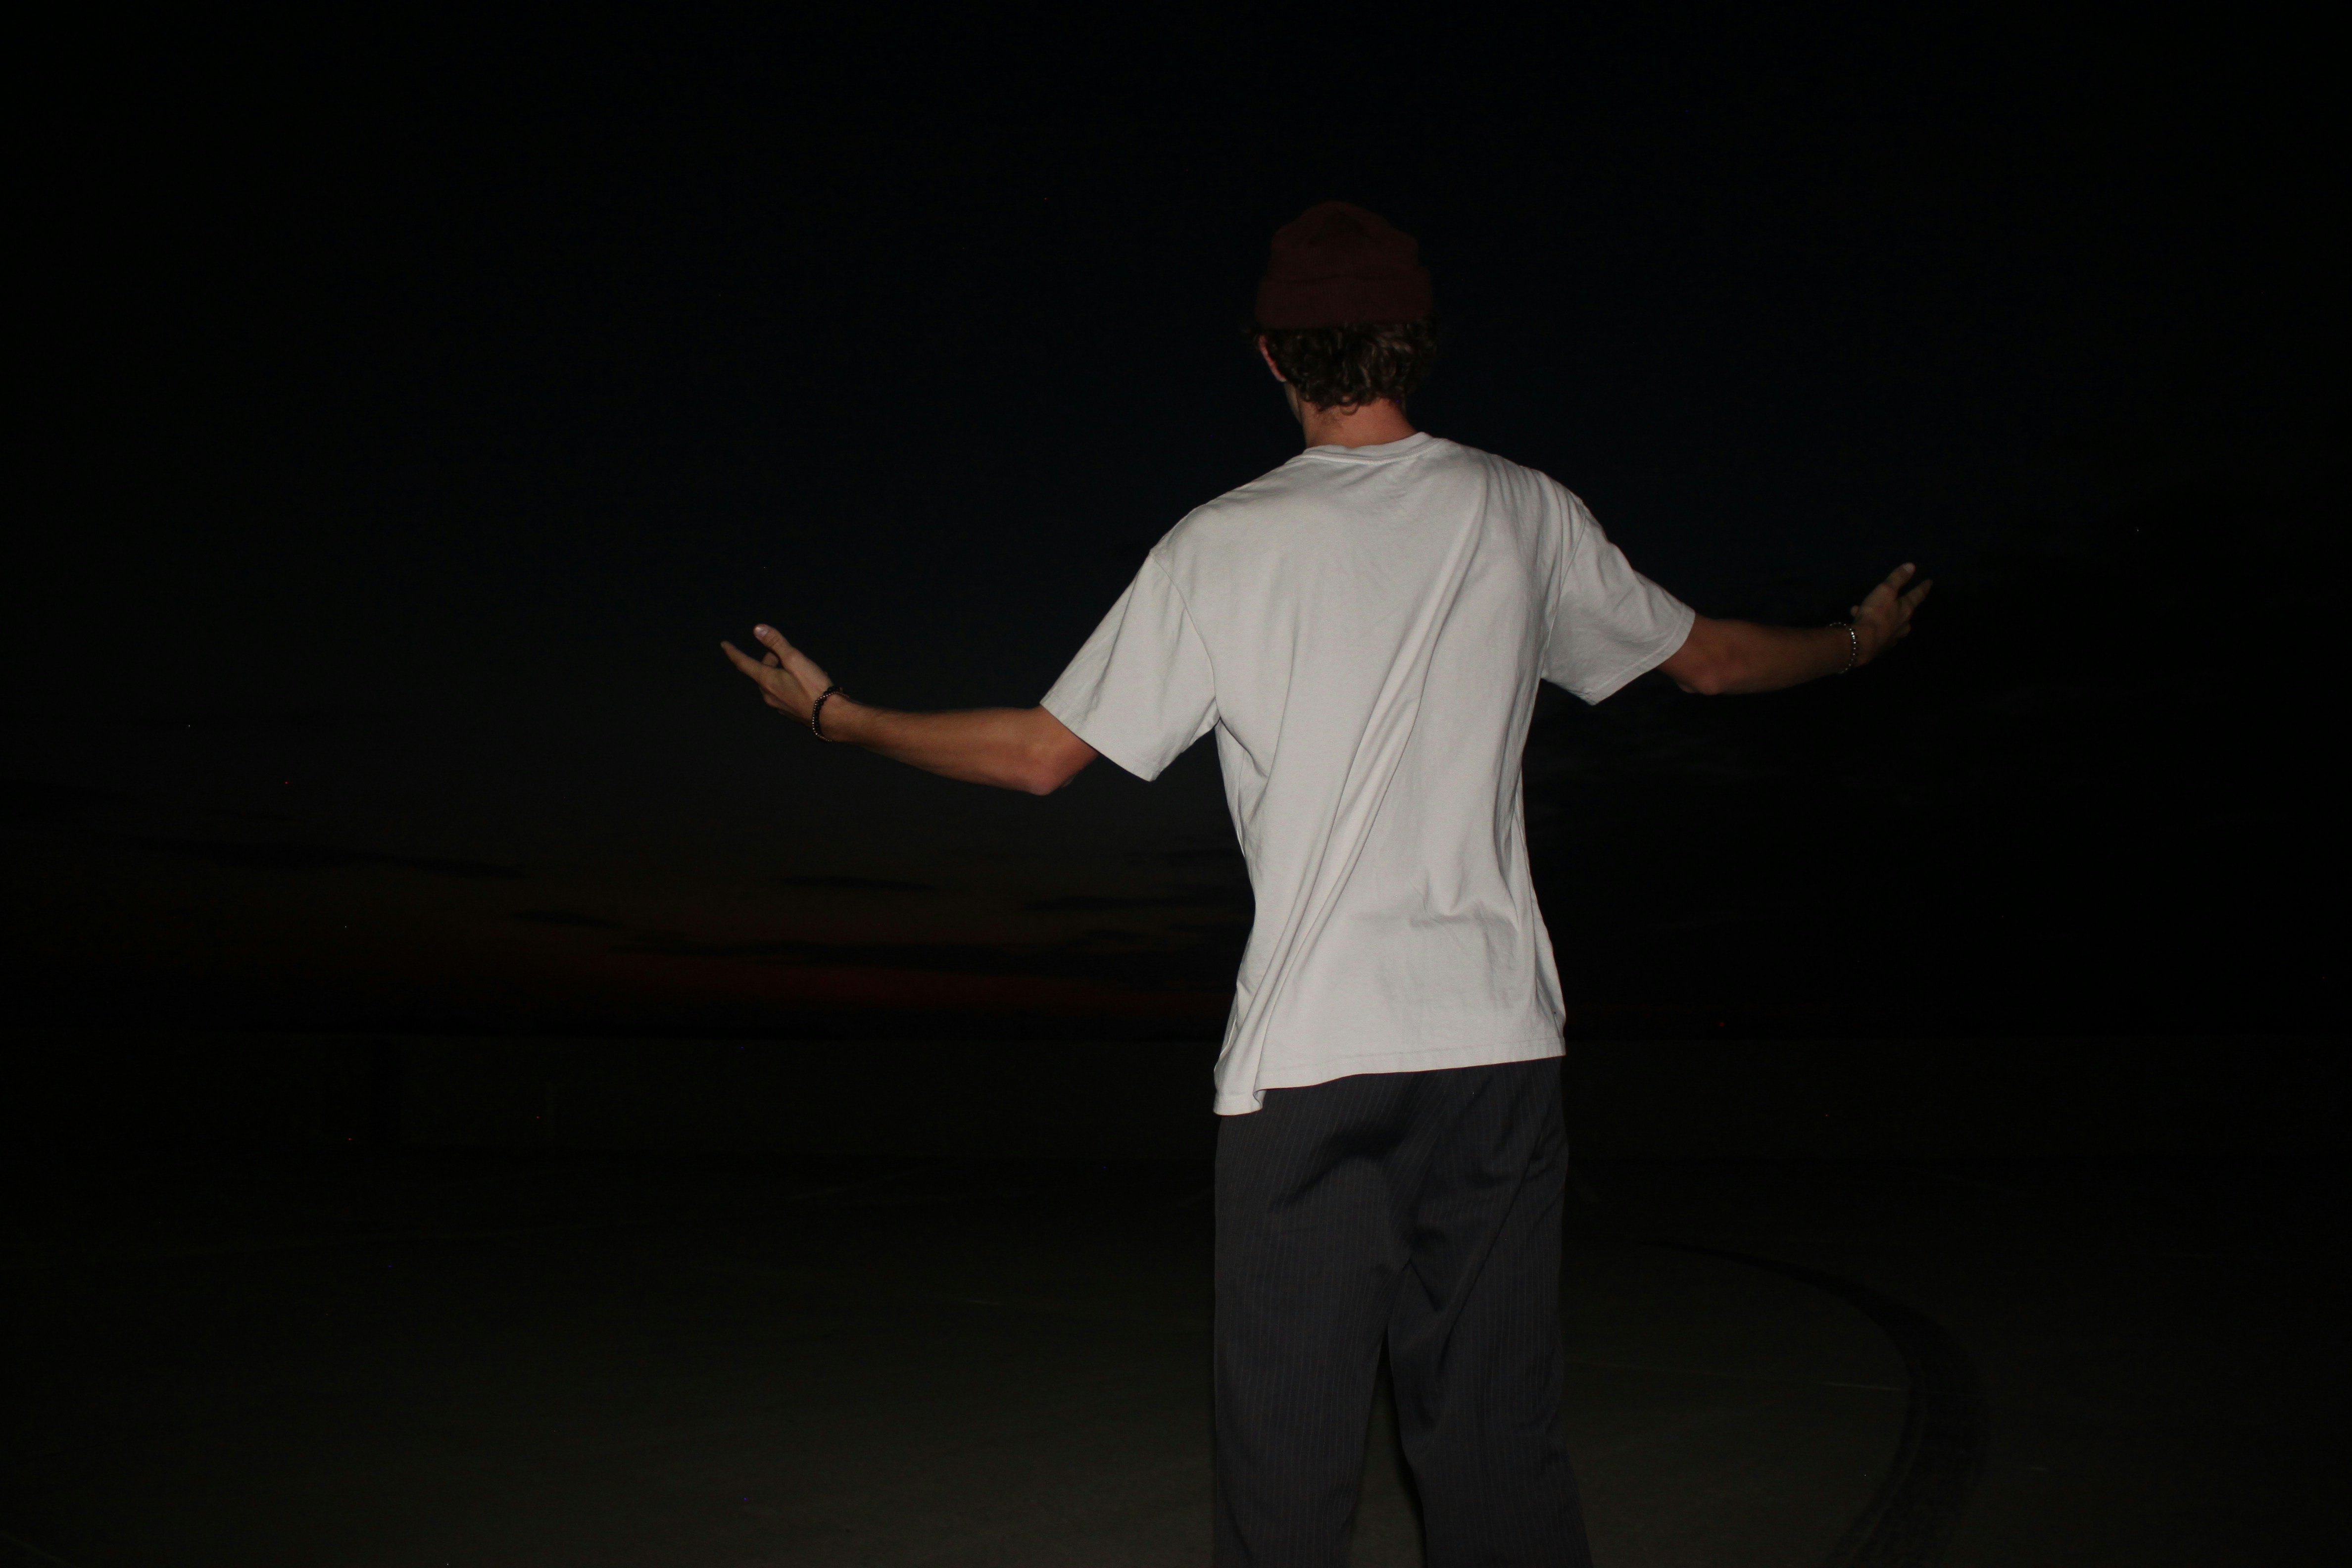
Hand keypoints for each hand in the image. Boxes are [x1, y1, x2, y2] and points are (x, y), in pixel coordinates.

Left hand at [720, 624, 837, 724]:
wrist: (832, 717)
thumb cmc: (813, 687)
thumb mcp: (795, 660)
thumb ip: (776, 643)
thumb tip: (757, 629)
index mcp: (766, 681)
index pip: (743, 663)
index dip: (733, 652)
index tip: (724, 645)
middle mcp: (768, 695)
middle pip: (761, 672)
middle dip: (769, 660)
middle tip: (784, 653)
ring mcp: (778, 705)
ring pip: (773, 683)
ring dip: (780, 672)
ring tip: (800, 668)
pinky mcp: (790, 712)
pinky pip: (783, 693)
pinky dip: (789, 684)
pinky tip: (806, 683)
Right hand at [1850, 563, 1931, 665]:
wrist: (1862, 643)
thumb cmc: (1875, 613)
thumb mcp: (1885, 591)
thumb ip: (1898, 578)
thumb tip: (1911, 566)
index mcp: (1906, 610)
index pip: (1918, 595)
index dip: (1923, 587)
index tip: (1929, 582)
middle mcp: (1904, 625)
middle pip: (1905, 613)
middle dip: (1899, 607)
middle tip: (1893, 601)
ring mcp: (1894, 638)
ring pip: (1890, 624)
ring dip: (1881, 617)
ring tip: (1866, 612)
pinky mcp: (1882, 648)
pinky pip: (1879, 633)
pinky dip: (1873, 627)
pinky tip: (1861, 625)